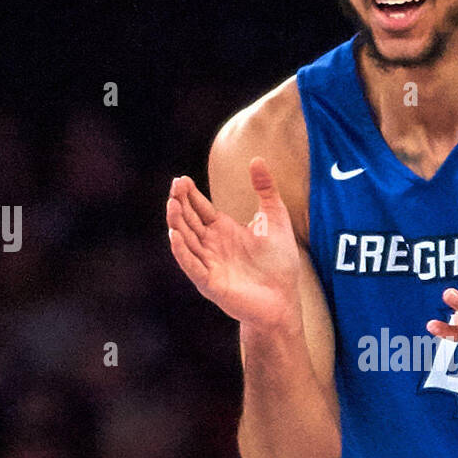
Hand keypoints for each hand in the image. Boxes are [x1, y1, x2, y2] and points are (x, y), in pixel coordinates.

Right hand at [167, 161, 300, 332]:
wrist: (285, 299)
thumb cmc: (279, 263)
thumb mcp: (275, 218)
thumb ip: (266, 189)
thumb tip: (257, 158)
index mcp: (222, 230)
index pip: (199, 208)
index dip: (189, 194)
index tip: (182, 179)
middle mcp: (211, 245)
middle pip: (188, 221)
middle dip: (180, 203)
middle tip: (176, 185)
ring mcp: (209, 264)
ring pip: (186, 241)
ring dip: (177, 223)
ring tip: (172, 204)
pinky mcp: (210, 283)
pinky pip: (192, 266)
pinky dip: (182, 252)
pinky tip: (175, 236)